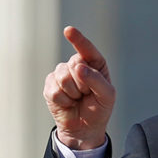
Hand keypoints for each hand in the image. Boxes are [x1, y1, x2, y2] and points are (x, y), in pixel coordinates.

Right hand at [43, 26, 115, 148]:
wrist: (85, 127)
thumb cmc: (99, 108)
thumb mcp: (107, 95)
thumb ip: (96, 80)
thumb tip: (78, 67)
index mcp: (94, 65)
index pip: (87, 50)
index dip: (78, 40)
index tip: (69, 30)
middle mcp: (77, 66)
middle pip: (75, 65)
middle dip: (83, 83)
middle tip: (87, 94)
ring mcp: (61, 75)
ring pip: (63, 77)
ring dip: (73, 93)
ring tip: (78, 98)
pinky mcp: (49, 86)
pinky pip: (54, 90)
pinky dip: (64, 100)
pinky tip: (68, 103)